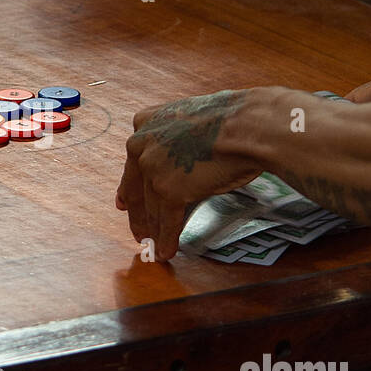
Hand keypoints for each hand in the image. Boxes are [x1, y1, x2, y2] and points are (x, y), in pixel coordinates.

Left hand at [115, 91, 258, 259]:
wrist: (247, 125)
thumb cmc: (233, 119)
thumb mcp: (191, 120)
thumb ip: (176, 139)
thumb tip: (181, 160)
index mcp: (145, 123)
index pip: (133, 163)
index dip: (128, 188)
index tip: (123, 203)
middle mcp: (142, 145)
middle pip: (136, 189)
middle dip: (137, 215)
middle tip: (139, 231)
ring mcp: (154, 169)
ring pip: (151, 209)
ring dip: (154, 231)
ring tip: (154, 245)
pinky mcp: (169, 192)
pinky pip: (167, 222)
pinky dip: (168, 240)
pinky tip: (167, 251)